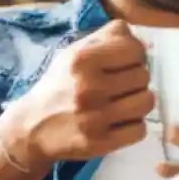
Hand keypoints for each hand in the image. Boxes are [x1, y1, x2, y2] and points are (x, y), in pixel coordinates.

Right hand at [1, 20, 154, 169]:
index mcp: (82, 59)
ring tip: (122, 103)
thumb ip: (110, 36)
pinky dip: (133, 126)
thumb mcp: (76, 51)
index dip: (134, 55)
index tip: (124, 64)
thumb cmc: (60, 84)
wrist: (31, 126)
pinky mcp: (100, 143)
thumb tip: (144, 41)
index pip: (135, 50)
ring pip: (147, 102)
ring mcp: (95, 118)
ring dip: (138, 102)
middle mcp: (88, 88)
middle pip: (144, 76)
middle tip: (119, 86)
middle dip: (135, 80)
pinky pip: (140, 130)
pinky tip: (117, 122)